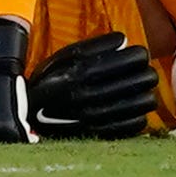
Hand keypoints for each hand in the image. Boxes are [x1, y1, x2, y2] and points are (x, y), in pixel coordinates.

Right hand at [26, 31, 157, 139]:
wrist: (30, 115)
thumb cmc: (52, 80)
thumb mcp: (65, 56)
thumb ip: (94, 46)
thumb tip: (124, 40)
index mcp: (81, 72)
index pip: (130, 60)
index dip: (140, 54)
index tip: (138, 54)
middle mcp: (90, 96)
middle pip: (142, 79)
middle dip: (145, 71)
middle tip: (139, 71)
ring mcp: (98, 118)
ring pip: (145, 102)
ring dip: (145, 92)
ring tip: (137, 90)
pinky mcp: (101, 135)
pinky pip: (137, 125)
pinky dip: (138, 114)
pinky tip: (130, 108)